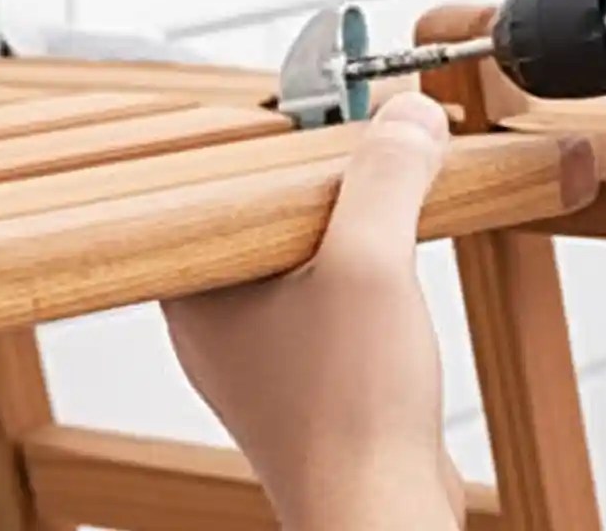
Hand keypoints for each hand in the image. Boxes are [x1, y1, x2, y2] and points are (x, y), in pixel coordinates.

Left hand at [161, 92, 463, 529]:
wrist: (381, 509)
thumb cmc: (350, 411)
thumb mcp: (371, 263)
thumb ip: (387, 177)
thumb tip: (407, 114)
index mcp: (199, 288)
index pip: (221, 183)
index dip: (274, 139)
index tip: (324, 113)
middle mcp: (218, 320)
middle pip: (266, 215)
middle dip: (324, 180)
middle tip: (368, 149)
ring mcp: (261, 353)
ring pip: (300, 258)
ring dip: (349, 229)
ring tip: (389, 204)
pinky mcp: (306, 375)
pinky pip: (326, 299)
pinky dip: (362, 275)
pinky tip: (393, 274)